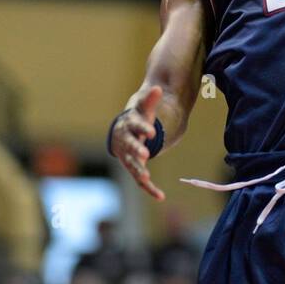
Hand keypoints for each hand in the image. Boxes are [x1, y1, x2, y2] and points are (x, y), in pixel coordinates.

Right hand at [109, 84, 165, 199]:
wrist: (123, 131)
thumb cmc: (136, 118)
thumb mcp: (143, 108)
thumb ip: (150, 99)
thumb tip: (158, 87)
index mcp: (129, 126)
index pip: (135, 127)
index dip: (143, 129)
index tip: (152, 132)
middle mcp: (126, 142)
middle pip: (131, 147)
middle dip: (137, 151)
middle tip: (145, 154)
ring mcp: (128, 157)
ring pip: (133, 165)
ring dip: (139, 171)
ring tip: (147, 178)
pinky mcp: (134, 168)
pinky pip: (140, 179)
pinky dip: (149, 188)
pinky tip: (161, 196)